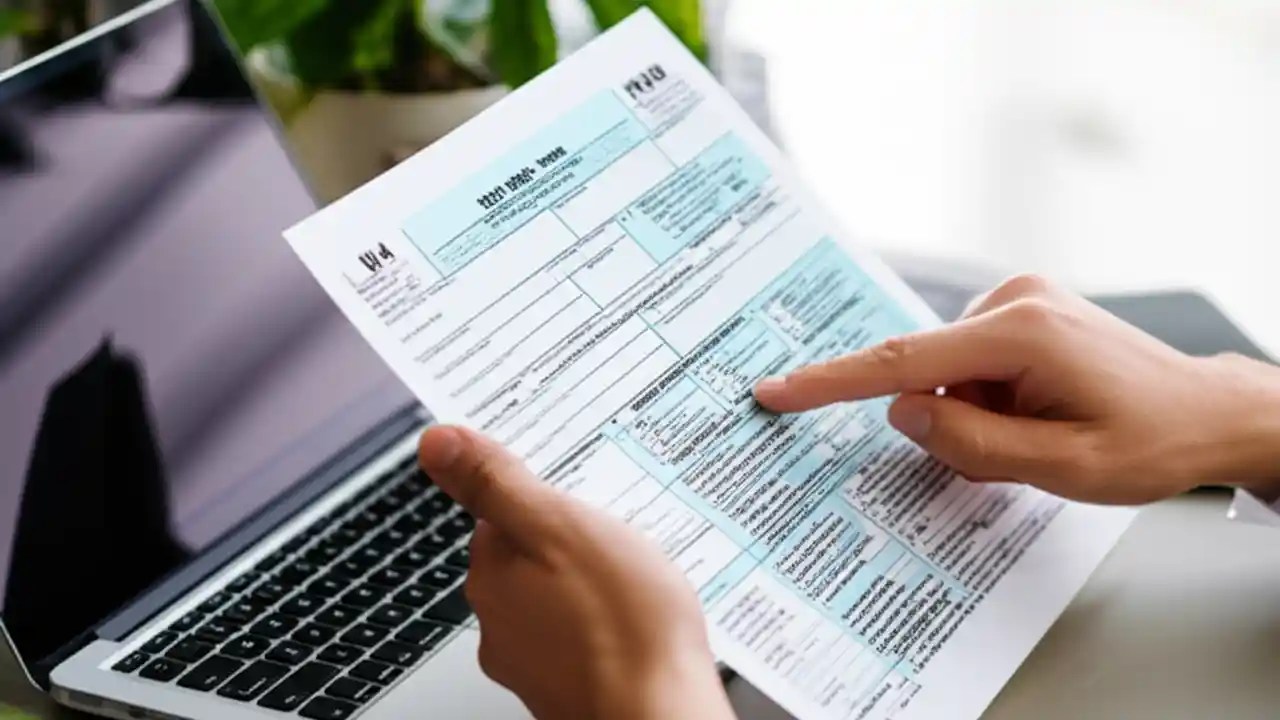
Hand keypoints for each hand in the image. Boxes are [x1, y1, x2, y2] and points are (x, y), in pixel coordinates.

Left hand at [418, 426, 733, 719]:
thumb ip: (496, 482)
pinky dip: (607, 626)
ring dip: (591, 587)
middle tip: (620, 537)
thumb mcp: (559, 524)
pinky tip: (640, 623)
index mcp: (491, 574)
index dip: (546, 499)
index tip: (580, 494)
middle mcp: (499, 623)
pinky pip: (583, 638)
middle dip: (571, 544)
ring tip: (638, 582)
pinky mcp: (568, 687)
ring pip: (558, 600)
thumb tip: (437, 442)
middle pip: (531, 558)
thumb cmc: (623, 626)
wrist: (658, 715)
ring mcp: (533, 662)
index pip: (501, 514)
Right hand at [754, 274, 1279, 503]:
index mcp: (1021, 333)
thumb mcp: (1062, 468)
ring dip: (975, 414)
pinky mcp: (1022, 310)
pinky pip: (969, 366)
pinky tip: (1037, 412)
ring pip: (949, 376)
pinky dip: (986, 399)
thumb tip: (901, 413)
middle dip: (952, 422)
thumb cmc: (1150, 440)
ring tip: (1042, 432)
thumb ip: (972, 443)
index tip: (775, 389)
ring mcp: (1018, 299)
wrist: (1207, 412)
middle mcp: (1014, 300)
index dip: (830, 381)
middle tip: (1018, 453)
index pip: (901, 364)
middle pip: (929, 376)